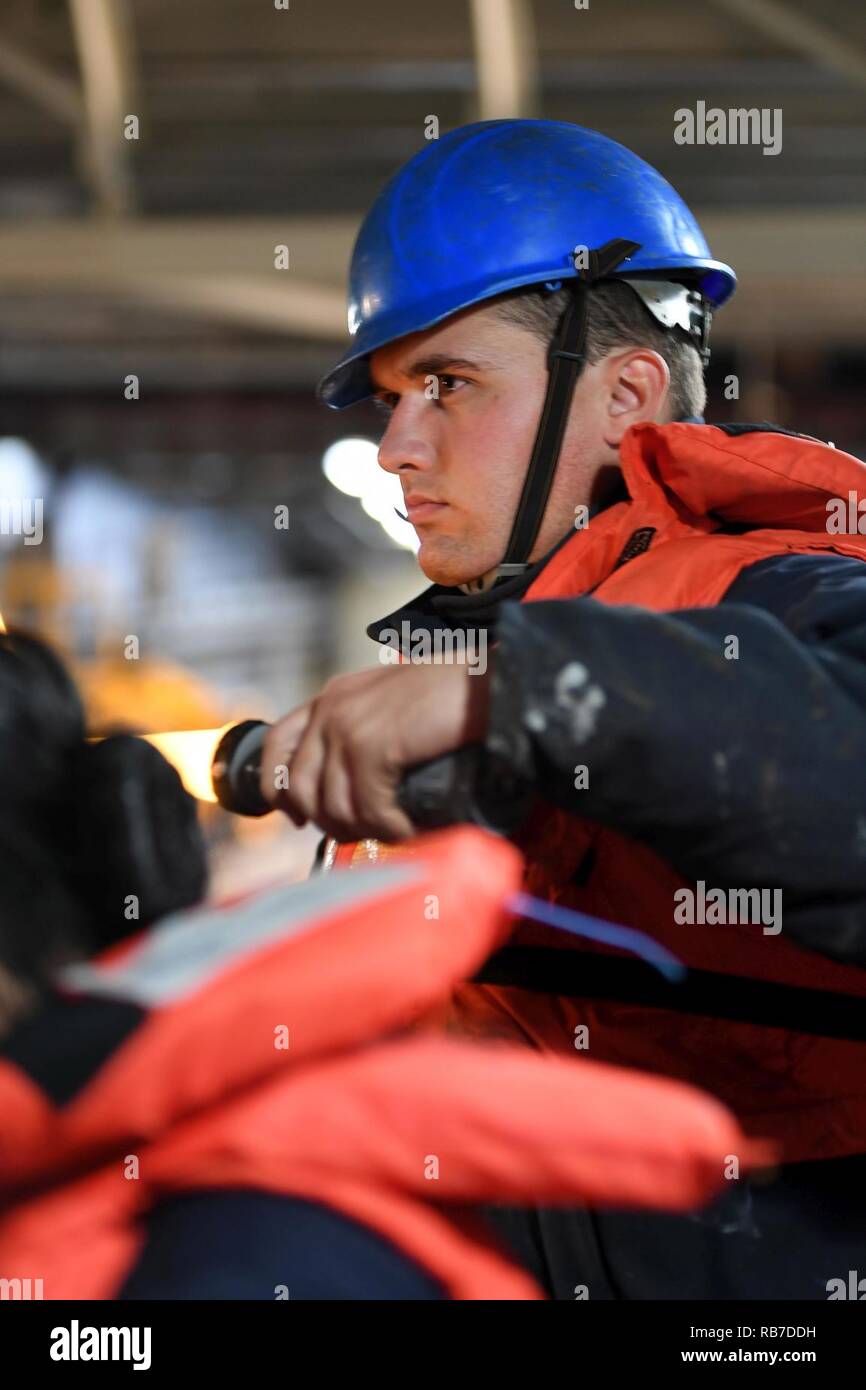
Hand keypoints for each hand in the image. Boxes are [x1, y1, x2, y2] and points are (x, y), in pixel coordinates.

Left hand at [259, 660, 490, 841]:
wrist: (488, 682)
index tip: (299, 818)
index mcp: (332, 697)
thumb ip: (364, 734)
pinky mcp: (372, 746)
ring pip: (332, 805)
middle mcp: (332, 708)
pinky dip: (390, 828)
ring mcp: (348, 726)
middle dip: (327, 821)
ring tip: (395, 830)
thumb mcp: (392, 707)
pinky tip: (409, 827)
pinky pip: (368, 809)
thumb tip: (347, 791)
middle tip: (362, 833)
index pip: (276, 745)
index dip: (279, 789)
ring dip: (364, 829)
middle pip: (299, 787)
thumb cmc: (453, 696)